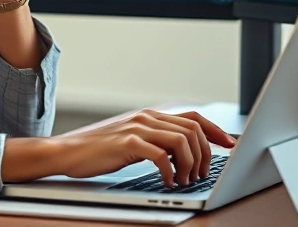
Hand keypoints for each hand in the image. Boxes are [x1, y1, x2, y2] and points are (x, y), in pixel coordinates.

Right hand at [2, 109, 236, 186]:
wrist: (67, 151)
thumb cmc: (99, 150)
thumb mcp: (132, 139)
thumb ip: (156, 139)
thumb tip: (184, 152)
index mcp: (151, 115)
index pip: (193, 117)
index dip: (215, 130)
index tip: (229, 144)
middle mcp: (147, 117)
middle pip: (192, 129)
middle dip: (205, 153)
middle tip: (202, 174)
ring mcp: (137, 128)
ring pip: (181, 140)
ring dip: (190, 164)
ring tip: (184, 180)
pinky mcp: (127, 143)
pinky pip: (160, 155)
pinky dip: (170, 171)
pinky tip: (168, 181)